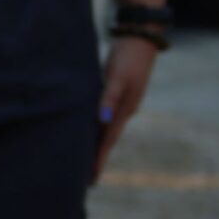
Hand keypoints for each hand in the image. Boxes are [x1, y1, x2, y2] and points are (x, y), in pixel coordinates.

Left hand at [92, 34, 159, 184]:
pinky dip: (91, 126)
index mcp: (123, 111)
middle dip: (95, 158)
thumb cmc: (127, 58)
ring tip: (80, 159)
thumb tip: (101, 119)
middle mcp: (121, 111)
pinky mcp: (111, 93)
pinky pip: (99, 115)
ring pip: (102, 128)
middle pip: (105, 139)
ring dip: (92, 143)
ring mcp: (117, 102)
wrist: (138, 39)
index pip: (107, 142)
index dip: (98, 160)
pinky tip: (82, 129)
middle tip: (82, 179)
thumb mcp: (117, 77)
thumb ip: (108, 97)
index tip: (90, 179)